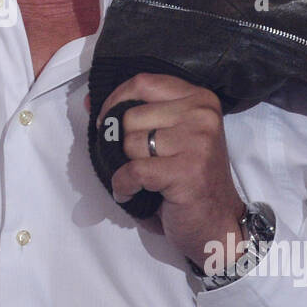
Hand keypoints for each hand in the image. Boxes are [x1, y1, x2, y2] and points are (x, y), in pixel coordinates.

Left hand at [92, 74, 244, 265]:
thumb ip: (133, 114)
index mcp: (199, 99)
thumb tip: (88, 102)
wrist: (218, 224)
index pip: (143, 82)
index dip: (116, 101)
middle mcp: (202, 115)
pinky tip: (134, 193)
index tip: (108, 122)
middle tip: (140, 162)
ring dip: (128, 166)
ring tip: (146, 179)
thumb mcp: (167, 138)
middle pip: (131, 115)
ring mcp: (198, 142)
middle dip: (124, 144)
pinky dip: (124, 187)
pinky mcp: (187, 171)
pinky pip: (133, 171)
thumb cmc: (188, 180)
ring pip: (130, 143)